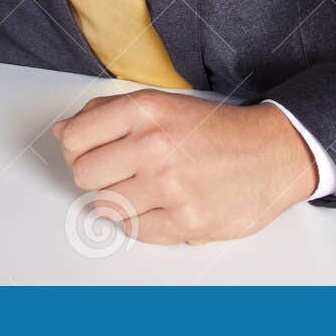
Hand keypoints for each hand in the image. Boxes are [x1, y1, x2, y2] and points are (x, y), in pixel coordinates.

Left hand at [52, 89, 318, 243]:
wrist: (272, 154)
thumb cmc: (215, 131)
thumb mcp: (160, 104)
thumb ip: (106, 113)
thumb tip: (64, 131)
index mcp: (145, 110)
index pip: (75, 137)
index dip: (75, 148)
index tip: (86, 151)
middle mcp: (154, 146)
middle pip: (83, 174)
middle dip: (95, 176)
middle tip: (117, 173)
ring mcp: (169, 186)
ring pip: (105, 206)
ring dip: (118, 200)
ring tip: (142, 189)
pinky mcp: (185, 221)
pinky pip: (134, 230)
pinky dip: (140, 222)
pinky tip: (158, 206)